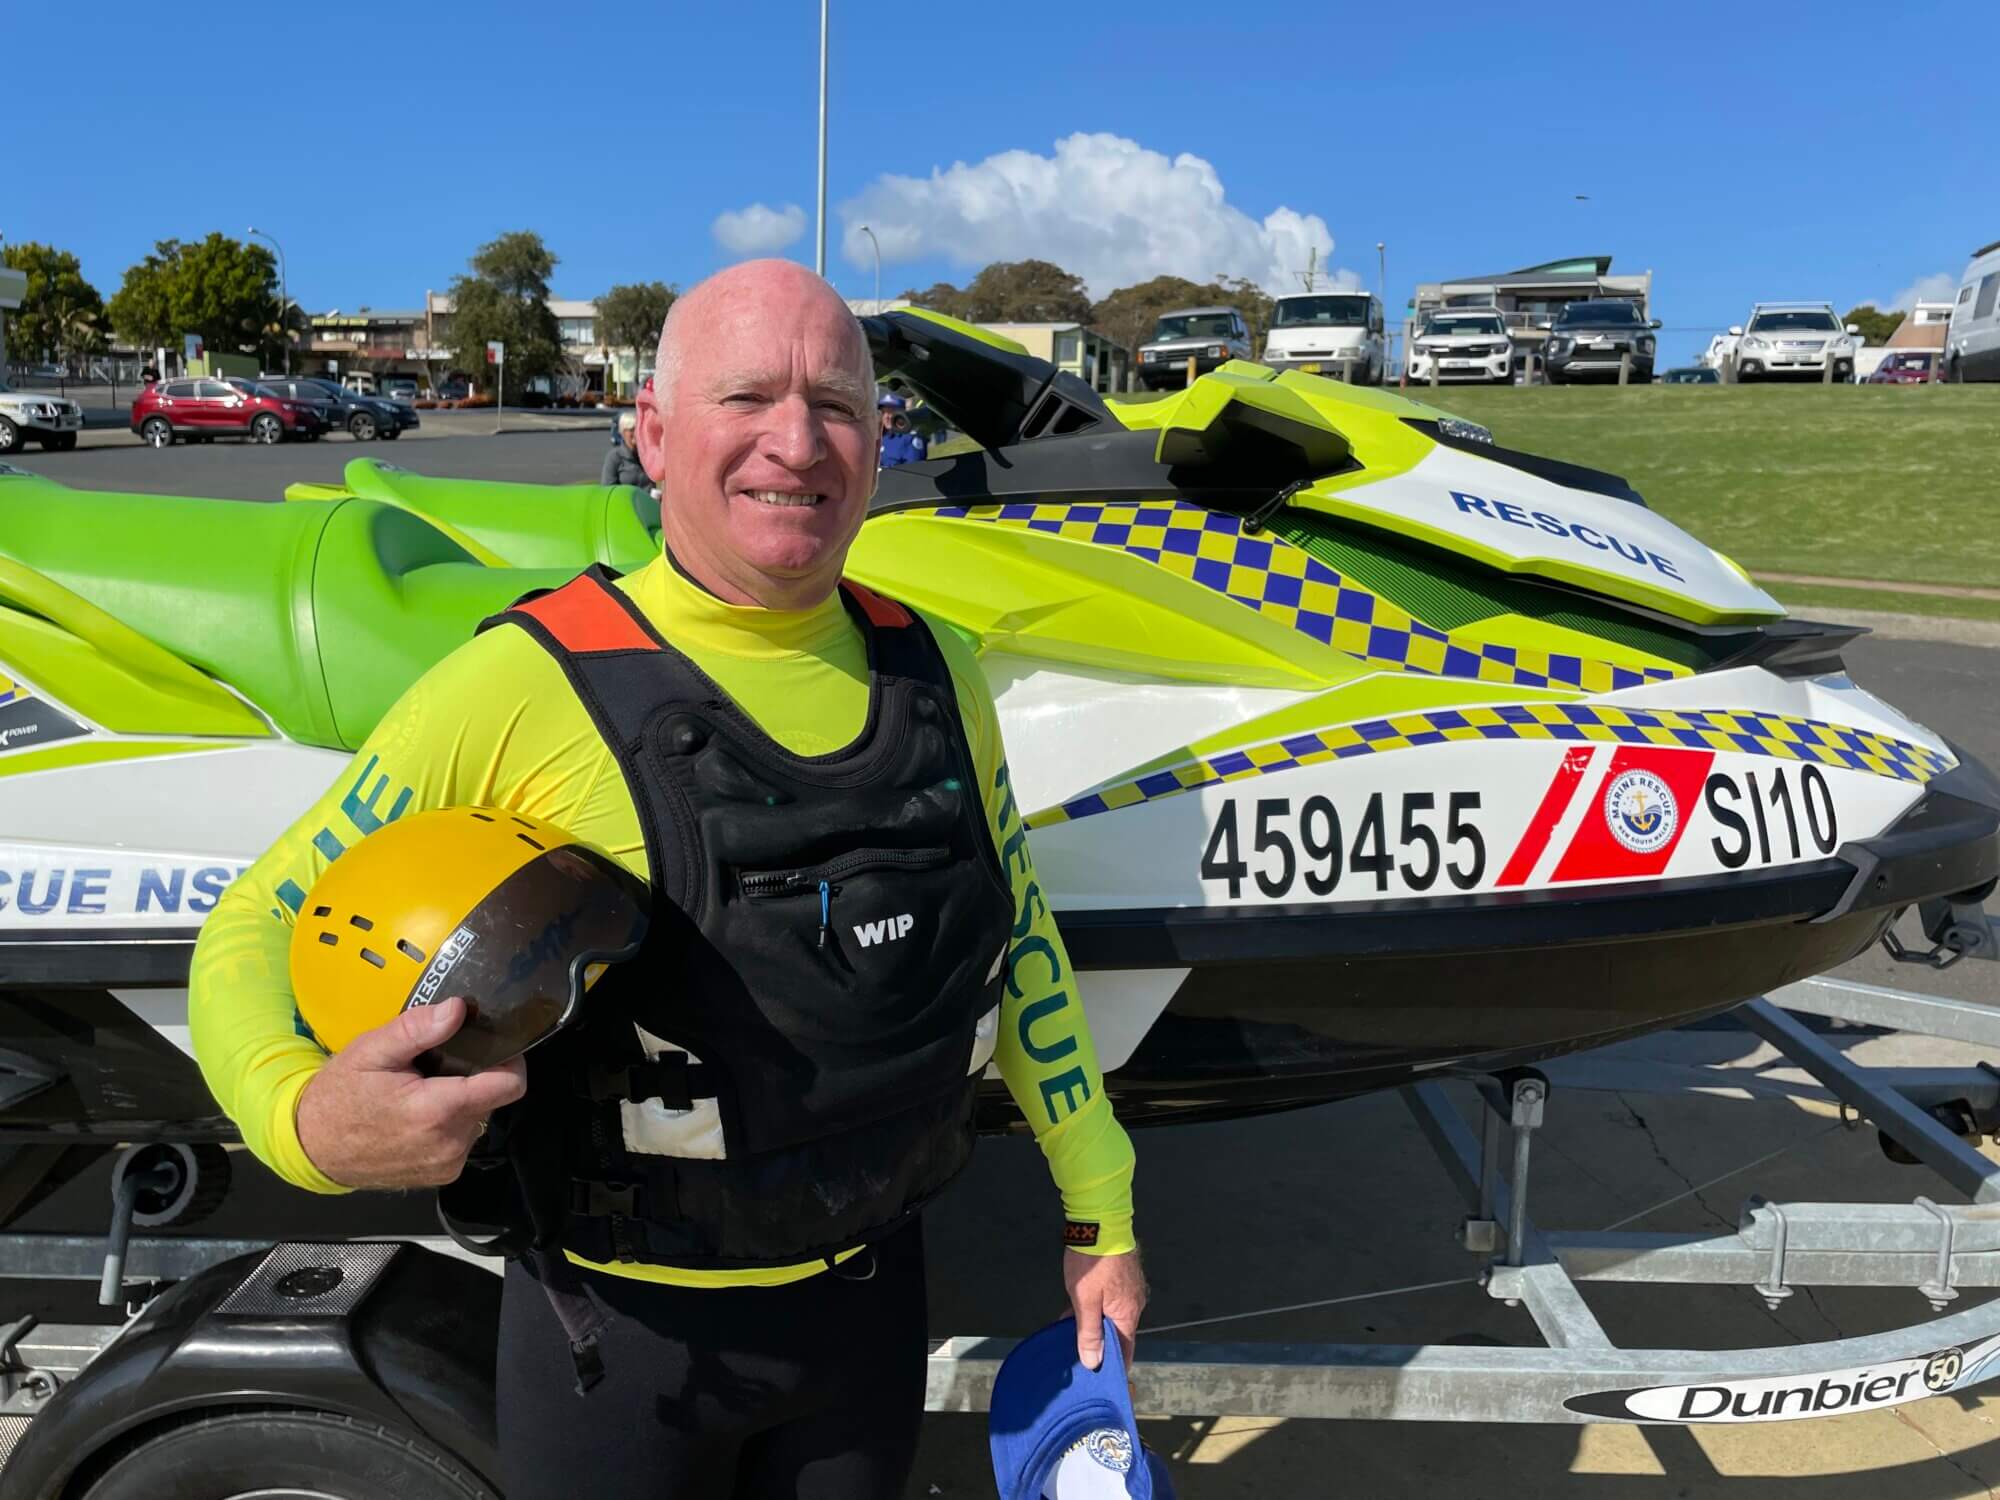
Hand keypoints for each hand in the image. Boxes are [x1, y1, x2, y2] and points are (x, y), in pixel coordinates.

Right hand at [294, 996, 526, 1189]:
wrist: (312, 1146)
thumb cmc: (340, 1095)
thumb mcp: (371, 1050)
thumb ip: (417, 1029)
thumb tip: (458, 1009)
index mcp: (436, 1111)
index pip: (509, 1085)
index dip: (510, 1060)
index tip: (495, 1044)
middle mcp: (448, 1143)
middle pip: (493, 1099)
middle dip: (475, 1077)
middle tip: (440, 1065)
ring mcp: (446, 1163)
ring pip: (479, 1119)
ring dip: (462, 1102)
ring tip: (425, 1090)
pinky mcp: (441, 1175)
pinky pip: (463, 1139)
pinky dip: (450, 1124)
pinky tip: (420, 1115)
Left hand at [1064, 1246, 1147, 1370]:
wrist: (1099, 1222)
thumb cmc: (1091, 1264)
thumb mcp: (1084, 1300)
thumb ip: (1089, 1332)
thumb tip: (1094, 1363)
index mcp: (1128, 1313)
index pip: (1126, 1349)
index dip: (1114, 1366)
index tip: (1099, 1379)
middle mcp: (1134, 1303)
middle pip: (1118, 1333)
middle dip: (1098, 1345)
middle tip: (1076, 1357)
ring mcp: (1129, 1288)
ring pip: (1111, 1316)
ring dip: (1092, 1325)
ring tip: (1068, 1334)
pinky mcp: (1121, 1275)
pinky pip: (1108, 1301)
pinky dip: (1093, 1309)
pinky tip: (1073, 1311)